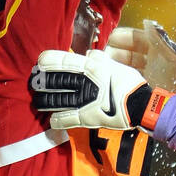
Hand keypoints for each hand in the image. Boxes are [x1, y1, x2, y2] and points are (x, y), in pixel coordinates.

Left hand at [30, 49, 153, 130]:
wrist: (141, 105)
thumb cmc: (130, 83)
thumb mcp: (116, 65)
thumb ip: (101, 59)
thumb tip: (89, 54)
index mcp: (92, 66)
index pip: (65, 61)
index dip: (50, 61)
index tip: (40, 62)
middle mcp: (85, 82)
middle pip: (57, 80)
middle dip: (43, 81)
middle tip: (34, 82)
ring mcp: (85, 100)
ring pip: (58, 99)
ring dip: (45, 101)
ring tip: (37, 101)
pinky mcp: (88, 117)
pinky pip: (69, 119)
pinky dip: (59, 120)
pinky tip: (52, 121)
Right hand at [107, 22, 175, 87]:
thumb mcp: (172, 53)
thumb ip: (159, 38)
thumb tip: (147, 23)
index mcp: (160, 49)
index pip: (137, 39)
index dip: (123, 38)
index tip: (110, 39)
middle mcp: (154, 63)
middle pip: (129, 55)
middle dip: (115, 54)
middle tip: (103, 57)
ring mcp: (151, 78)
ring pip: (128, 70)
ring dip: (116, 68)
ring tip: (104, 69)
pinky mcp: (149, 93)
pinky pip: (131, 85)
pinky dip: (122, 82)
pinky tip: (113, 83)